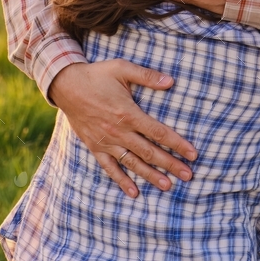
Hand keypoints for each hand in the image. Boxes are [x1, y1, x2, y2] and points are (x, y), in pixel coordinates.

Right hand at [47, 60, 197, 198]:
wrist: (66, 85)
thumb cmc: (97, 75)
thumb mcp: (122, 68)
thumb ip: (147, 76)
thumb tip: (171, 81)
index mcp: (128, 113)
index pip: (158, 132)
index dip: (178, 143)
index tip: (193, 154)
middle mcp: (119, 131)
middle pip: (149, 152)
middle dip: (170, 164)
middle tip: (188, 175)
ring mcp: (106, 141)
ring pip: (132, 162)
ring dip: (150, 175)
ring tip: (167, 186)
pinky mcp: (95, 146)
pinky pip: (110, 167)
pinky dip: (121, 180)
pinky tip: (133, 192)